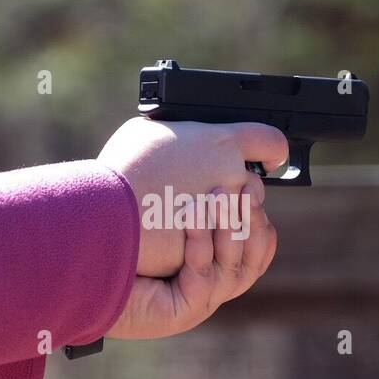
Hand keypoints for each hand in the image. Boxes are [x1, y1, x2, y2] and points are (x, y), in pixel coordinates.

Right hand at [98, 117, 287, 277]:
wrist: (107, 217)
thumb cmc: (122, 170)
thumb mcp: (148, 132)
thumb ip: (179, 131)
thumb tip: (187, 133)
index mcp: (221, 143)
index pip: (268, 140)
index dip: (272, 150)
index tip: (270, 158)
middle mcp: (233, 177)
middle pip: (254, 186)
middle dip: (237, 189)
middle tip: (209, 193)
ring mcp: (229, 216)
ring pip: (242, 219)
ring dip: (226, 218)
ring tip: (191, 217)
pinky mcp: (218, 247)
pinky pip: (224, 247)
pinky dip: (210, 243)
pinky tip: (186, 238)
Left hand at [106, 184, 277, 339]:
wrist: (85, 278)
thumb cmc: (120, 246)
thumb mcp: (164, 219)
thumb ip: (191, 202)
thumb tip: (212, 172)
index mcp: (214, 267)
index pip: (257, 252)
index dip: (259, 223)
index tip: (250, 187)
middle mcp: (211, 288)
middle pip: (251, 262)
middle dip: (250, 222)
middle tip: (242, 188)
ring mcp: (198, 303)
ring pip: (232, 271)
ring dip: (229, 228)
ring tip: (217, 195)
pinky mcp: (182, 312)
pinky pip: (202, 279)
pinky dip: (200, 244)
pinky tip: (192, 216)